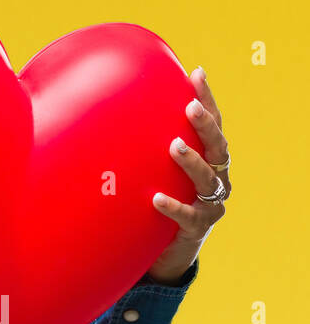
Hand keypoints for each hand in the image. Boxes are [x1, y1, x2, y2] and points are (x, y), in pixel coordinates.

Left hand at [146, 67, 229, 284]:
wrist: (168, 250)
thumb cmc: (160, 197)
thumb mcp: (155, 169)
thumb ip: (144, 142)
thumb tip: (105, 105)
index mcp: (209, 159)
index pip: (213, 124)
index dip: (208, 99)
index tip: (197, 74)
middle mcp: (217, 178)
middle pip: (218, 147)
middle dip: (205, 126)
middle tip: (190, 108)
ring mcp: (210, 204)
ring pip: (207, 180)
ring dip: (191, 162)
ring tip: (174, 146)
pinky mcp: (197, 228)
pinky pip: (188, 217)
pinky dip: (174, 207)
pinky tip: (156, 199)